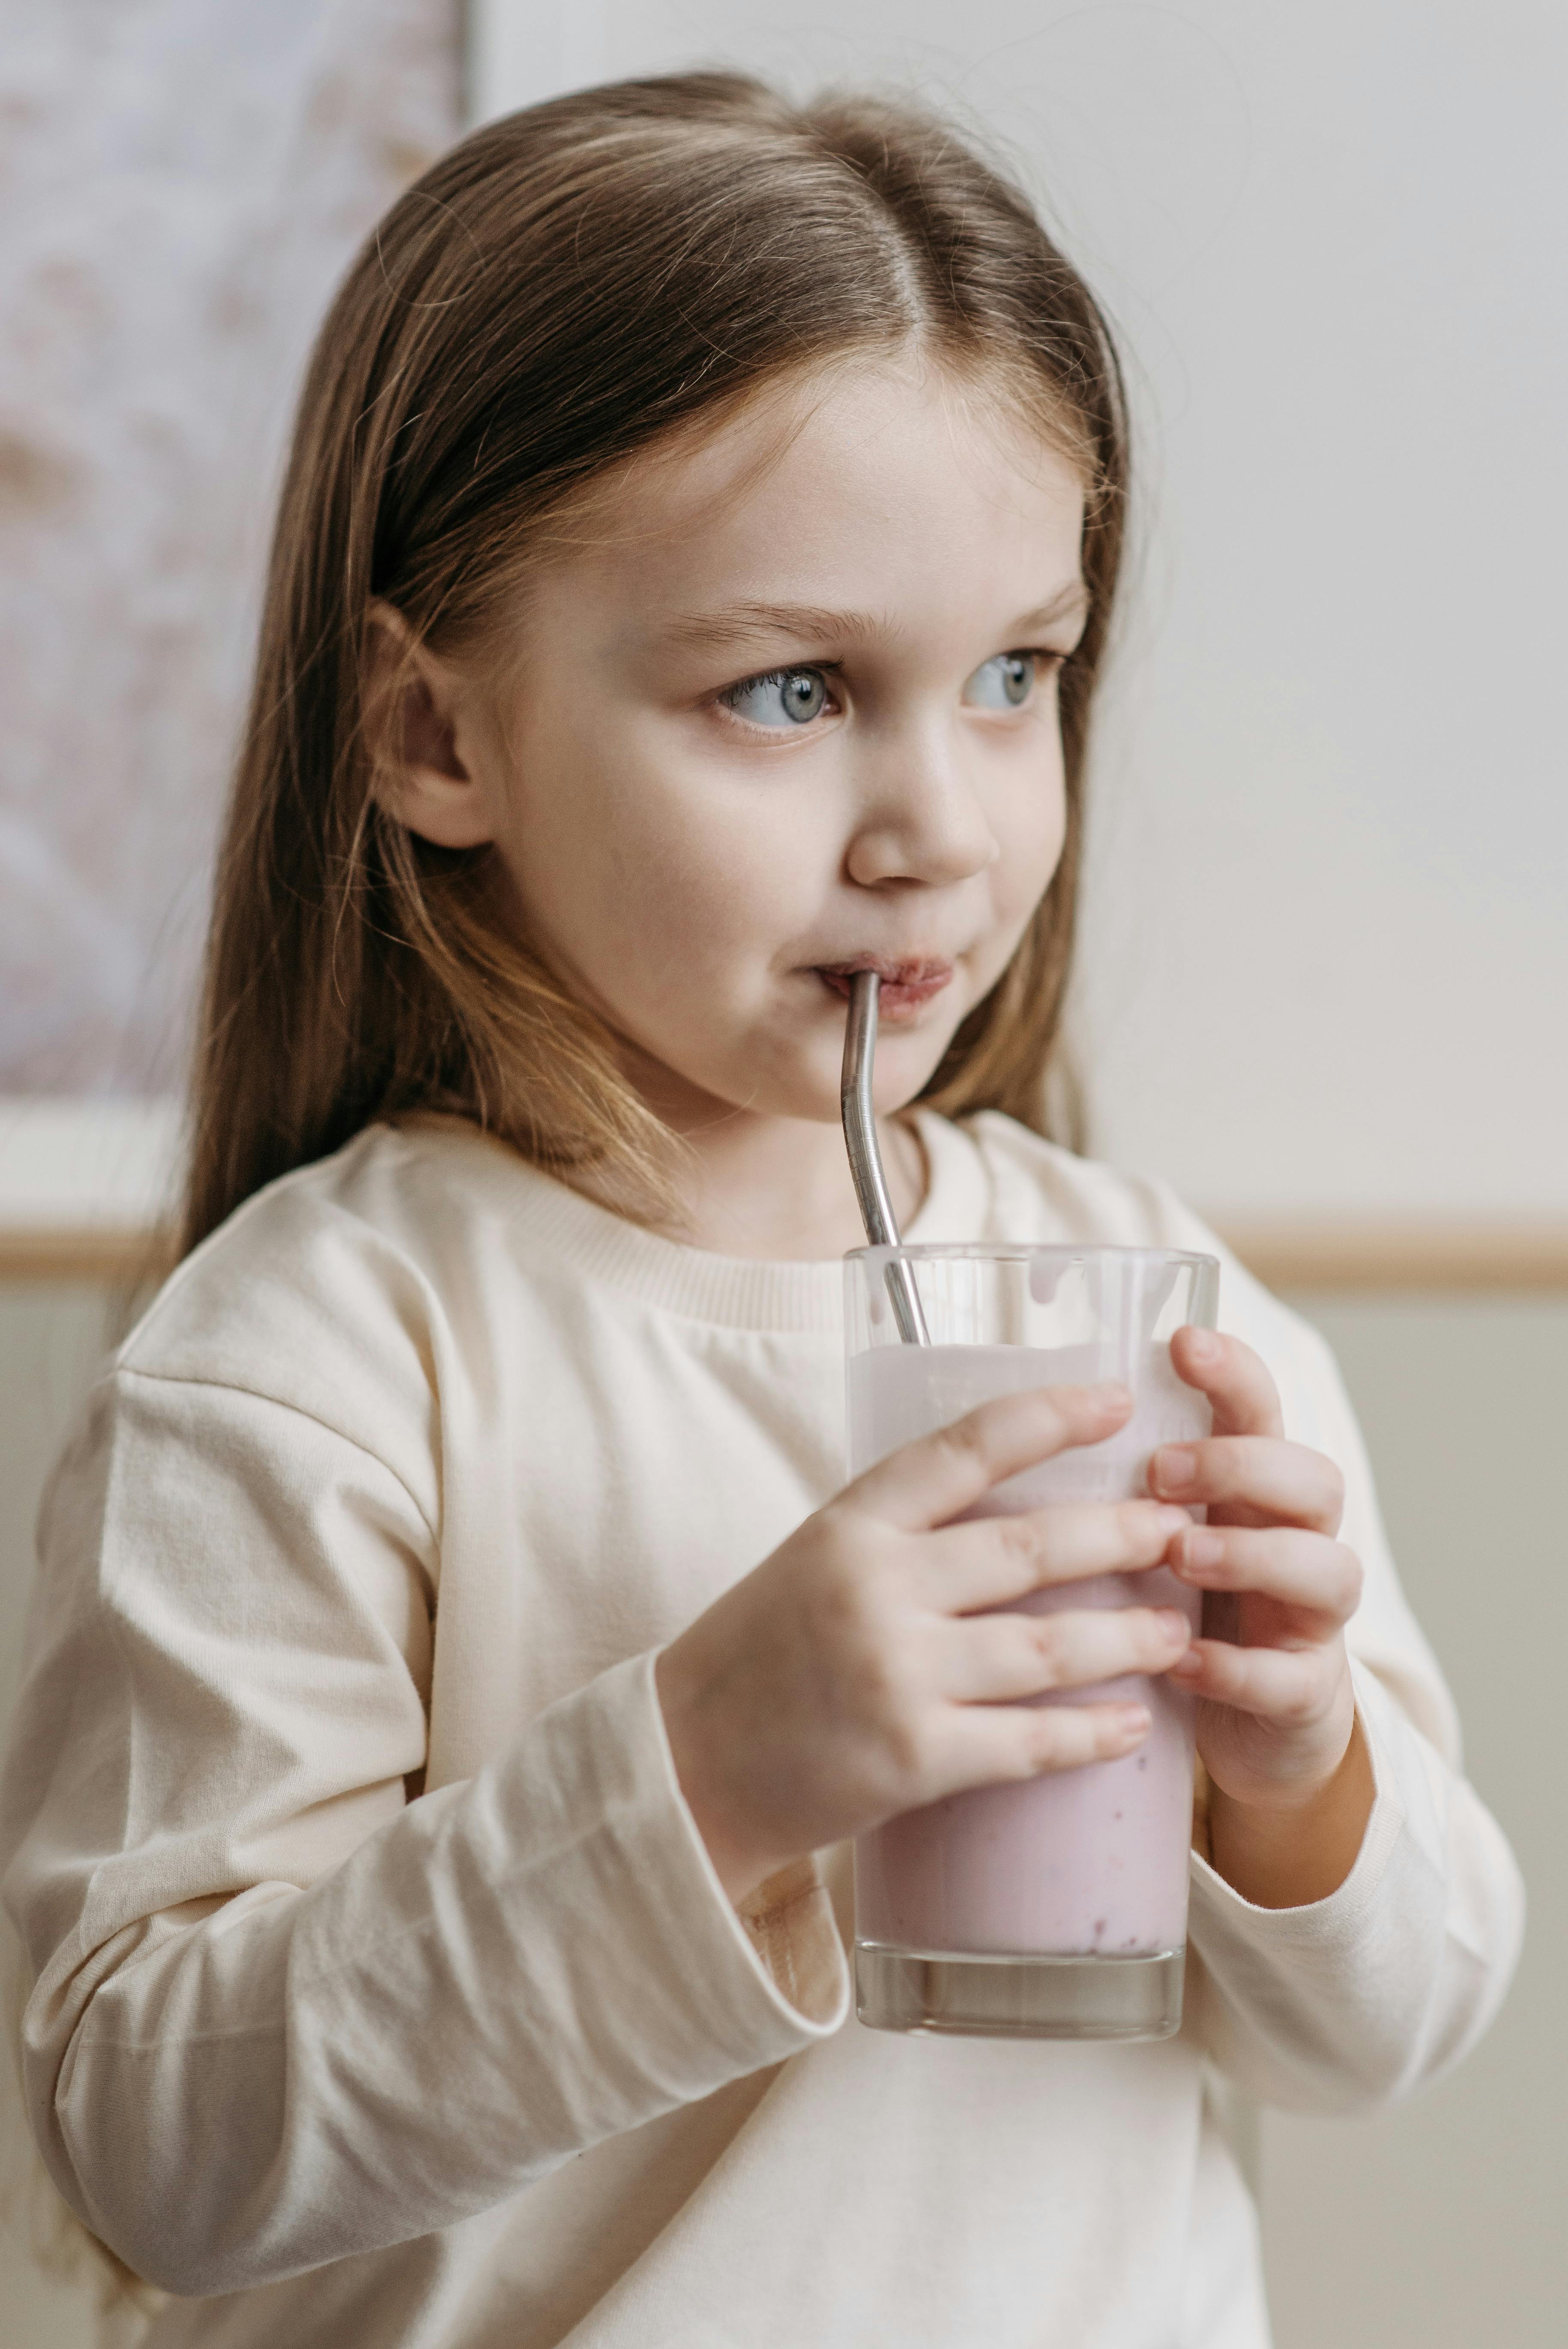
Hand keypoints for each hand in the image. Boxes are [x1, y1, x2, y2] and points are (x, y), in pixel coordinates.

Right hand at [656, 1383, 1194, 1905]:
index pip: (964, 1448)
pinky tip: (1135, 1724)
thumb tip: (1011, 1495)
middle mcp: (875, 1589)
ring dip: (1127, 1636)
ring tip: (1176, 1628)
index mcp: (849, 1525)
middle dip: (1121, 1534)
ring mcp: (895, 1674)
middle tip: (1179, 1527)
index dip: (1048, 1416)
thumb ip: (900, 1530)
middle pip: (1030, 1548)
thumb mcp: (813, 1558)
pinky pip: (1028, 1742)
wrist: (686, 1765)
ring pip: (1047, 1647)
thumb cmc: (757, 1654)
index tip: (1117, 1400)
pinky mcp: (912, 1758)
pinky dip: (1092, 1732)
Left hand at [1152, 1327, 1373, 1905]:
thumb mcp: (1145, 1538)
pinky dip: (1238, 1667)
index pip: (1262, 1412)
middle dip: (1243, 1465)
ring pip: (1329, 1569)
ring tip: (1181, 1555)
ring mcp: (1309, 1620)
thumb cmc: (1172, 1611)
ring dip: (1252, 1555)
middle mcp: (1294, 1543)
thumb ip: (1116, 1486)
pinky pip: (1291, 1678)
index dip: (1234, 1373)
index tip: (1182, 1341)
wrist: (1236, 1732)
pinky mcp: (1305, 1695)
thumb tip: (1021, 1414)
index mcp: (1251, 1493)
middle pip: (1316, 1480)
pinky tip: (1182, 1660)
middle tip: (1163, 1471)